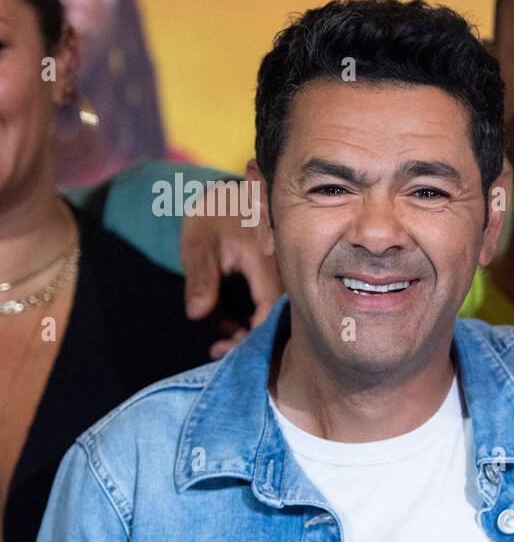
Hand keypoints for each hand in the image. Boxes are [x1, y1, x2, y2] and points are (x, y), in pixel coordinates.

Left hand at [180, 187, 282, 358]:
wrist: (230, 193)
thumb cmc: (213, 214)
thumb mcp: (198, 243)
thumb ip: (200, 278)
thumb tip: (198, 314)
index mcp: (267, 258)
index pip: (270, 308)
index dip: (251, 336)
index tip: (224, 348)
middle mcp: (285, 267)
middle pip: (278, 316)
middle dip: (250, 340)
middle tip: (218, 348)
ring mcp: (287, 271)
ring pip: (278, 313)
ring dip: (252, 331)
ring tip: (222, 333)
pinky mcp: (284, 276)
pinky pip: (277, 304)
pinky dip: (257, 318)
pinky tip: (234, 322)